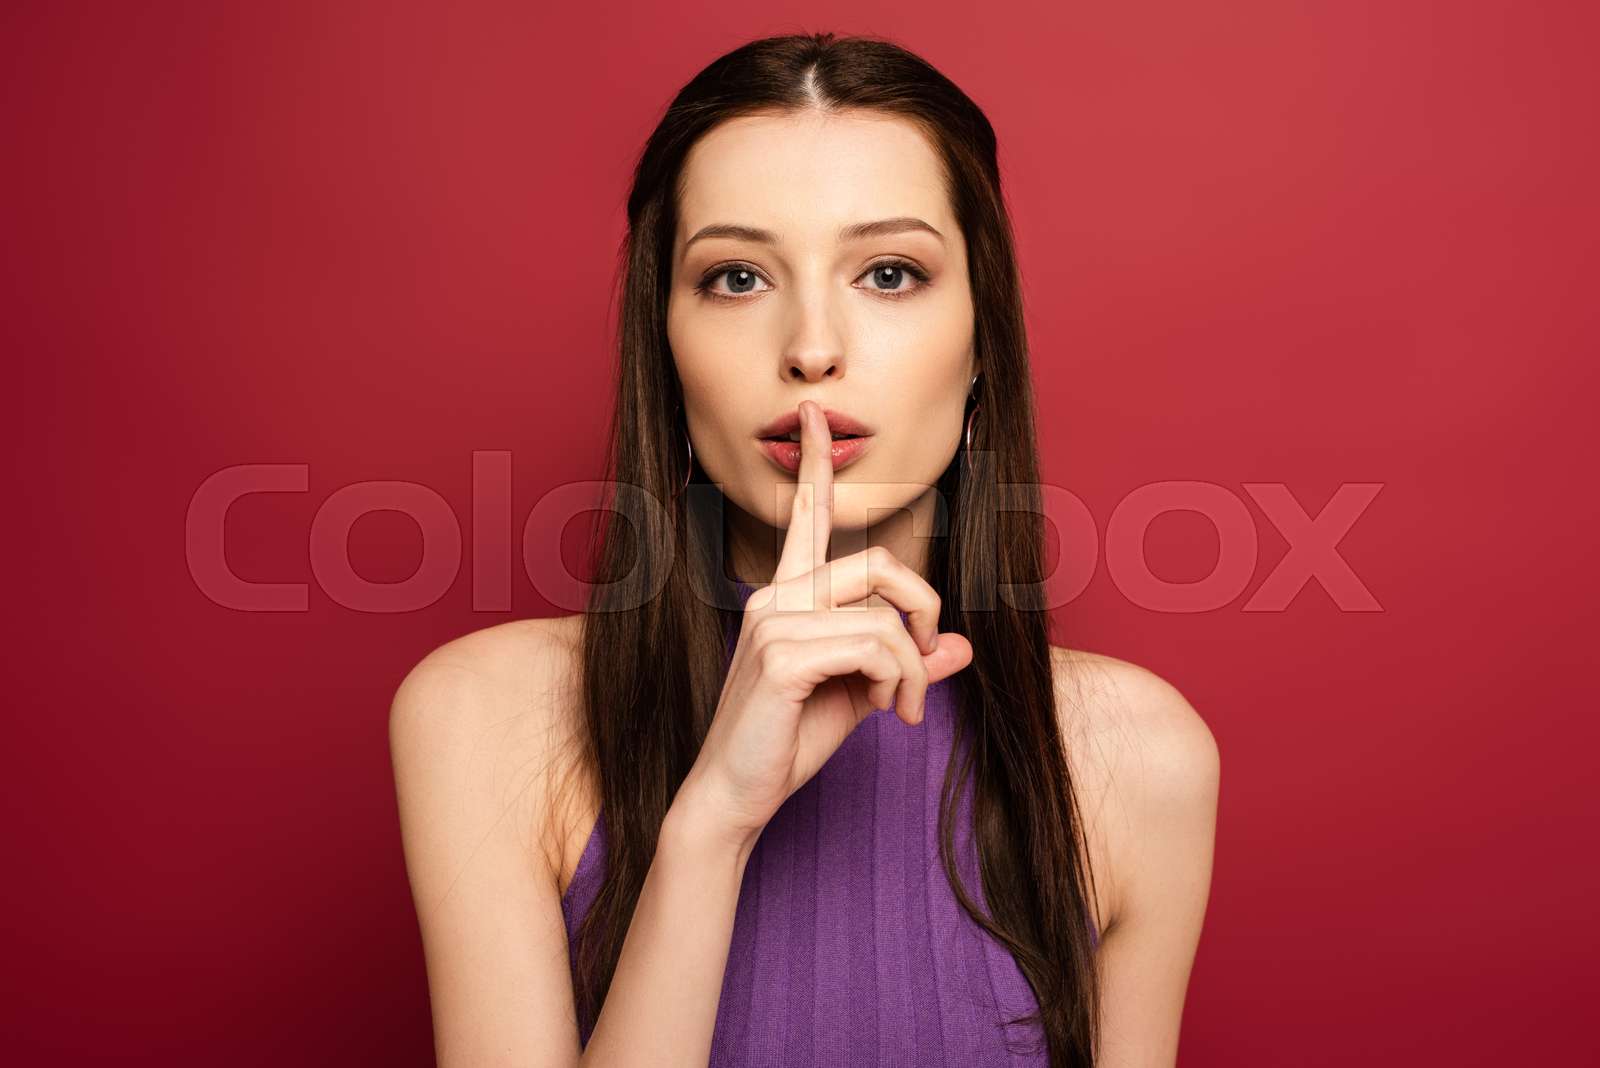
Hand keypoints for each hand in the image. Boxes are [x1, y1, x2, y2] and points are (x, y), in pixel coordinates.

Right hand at [677, 399, 974, 852]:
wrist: (734, 798)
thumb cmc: (785, 744)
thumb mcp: (860, 697)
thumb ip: (905, 663)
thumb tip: (961, 644)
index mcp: (786, 596)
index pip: (807, 519)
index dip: (814, 465)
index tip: (812, 415)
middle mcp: (775, 596)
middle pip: (881, 566)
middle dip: (923, 612)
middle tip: (926, 665)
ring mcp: (773, 622)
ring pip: (885, 617)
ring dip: (914, 669)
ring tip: (902, 707)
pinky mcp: (782, 656)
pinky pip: (876, 646)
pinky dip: (901, 682)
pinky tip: (887, 713)